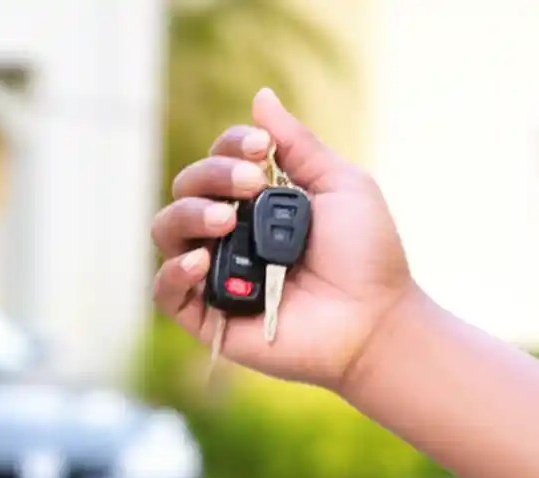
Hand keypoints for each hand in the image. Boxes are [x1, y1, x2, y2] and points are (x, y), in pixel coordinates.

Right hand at [151, 88, 417, 391]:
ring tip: (225, 220)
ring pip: (166, 231)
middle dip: (211, 177)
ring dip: (189, 214)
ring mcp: (214, 273)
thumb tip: (260, 98)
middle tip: (250, 186)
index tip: (264, 150)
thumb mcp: (339, 185)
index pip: (218, 161)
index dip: (230, 147)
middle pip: (186, 189)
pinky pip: (164, 291)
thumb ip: (298, 144)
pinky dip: (172, 272)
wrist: (374, 319)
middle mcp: (228, 233)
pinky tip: (200, 260)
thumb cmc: (366, 256)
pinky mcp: (207, 316)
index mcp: (255, 201)